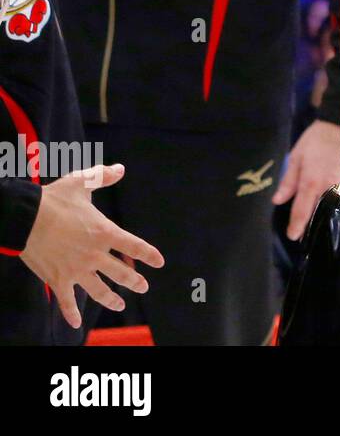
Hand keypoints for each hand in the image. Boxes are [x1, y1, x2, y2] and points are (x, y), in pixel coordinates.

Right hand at [19, 163, 164, 328]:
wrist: (25, 218)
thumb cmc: (54, 200)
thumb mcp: (81, 182)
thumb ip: (102, 176)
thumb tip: (120, 169)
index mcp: (105, 232)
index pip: (135, 246)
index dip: (149, 255)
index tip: (159, 263)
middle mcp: (95, 254)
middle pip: (121, 273)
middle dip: (135, 282)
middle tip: (143, 286)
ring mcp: (77, 269)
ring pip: (100, 290)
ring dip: (112, 299)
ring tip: (121, 305)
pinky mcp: (58, 279)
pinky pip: (67, 301)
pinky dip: (71, 314)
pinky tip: (75, 324)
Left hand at [272, 120, 339, 239]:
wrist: (338, 125)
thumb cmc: (314, 140)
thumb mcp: (296, 157)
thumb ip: (288, 181)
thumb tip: (277, 201)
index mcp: (311, 181)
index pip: (302, 210)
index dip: (296, 225)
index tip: (292, 236)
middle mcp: (329, 186)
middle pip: (320, 212)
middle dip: (312, 224)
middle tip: (305, 234)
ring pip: (334, 207)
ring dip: (325, 215)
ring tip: (319, 224)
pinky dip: (338, 204)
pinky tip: (334, 208)